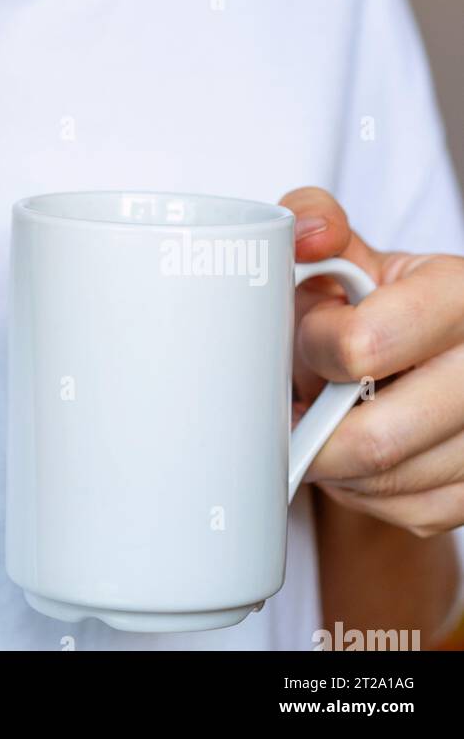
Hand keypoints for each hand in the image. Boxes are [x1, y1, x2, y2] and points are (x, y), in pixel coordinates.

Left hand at [284, 186, 463, 536]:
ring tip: (320, 423)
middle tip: (291, 407)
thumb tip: (307, 234)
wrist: (425, 351)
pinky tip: (354, 455)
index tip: (306, 336)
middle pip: (377, 437)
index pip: (364, 344)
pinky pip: (411, 513)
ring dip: (335, 464)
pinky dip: (366, 493)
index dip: (314, 347)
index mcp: (459, 296)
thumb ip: (318, 225)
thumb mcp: (350, 251)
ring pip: (389, 483)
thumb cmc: (377, 300)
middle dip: (313, 429)